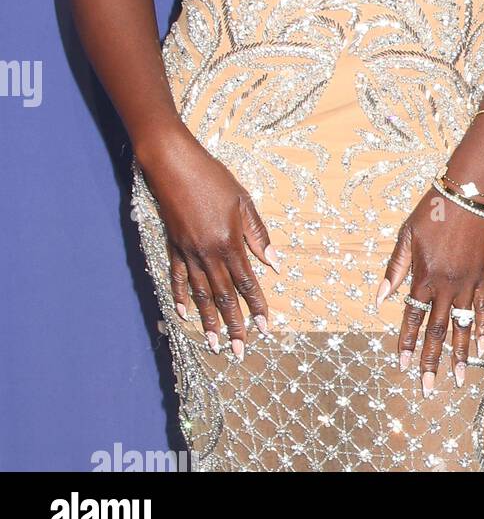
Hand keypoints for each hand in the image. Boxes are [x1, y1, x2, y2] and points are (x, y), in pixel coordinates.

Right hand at [137, 130, 275, 357]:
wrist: (175, 167)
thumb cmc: (214, 179)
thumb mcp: (244, 202)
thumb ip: (258, 235)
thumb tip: (276, 263)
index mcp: (230, 242)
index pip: (247, 282)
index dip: (257, 306)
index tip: (265, 328)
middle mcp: (208, 254)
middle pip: (224, 296)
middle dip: (234, 325)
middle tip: (240, 351)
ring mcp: (188, 253)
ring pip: (200, 294)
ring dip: (208, 321)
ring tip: (214, 345)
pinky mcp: (173, 248)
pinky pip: (177, 279)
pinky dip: (180, 298)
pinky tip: (184, 316)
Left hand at [376, 187, 483, 396]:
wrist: (468, 194)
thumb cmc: (432, 211)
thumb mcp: (406, 236)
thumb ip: (395, 268)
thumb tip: (380, 297)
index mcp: (423, 277)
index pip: (412, 319)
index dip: (406, 343)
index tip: (402, 366)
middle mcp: (446, 286)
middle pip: (437, 331)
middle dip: (430, 361)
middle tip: (427, 388)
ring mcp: (468, 283)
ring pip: (462, 326)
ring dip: (459, 355)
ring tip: (458, 379)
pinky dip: (483, 330)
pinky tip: (481, 349)